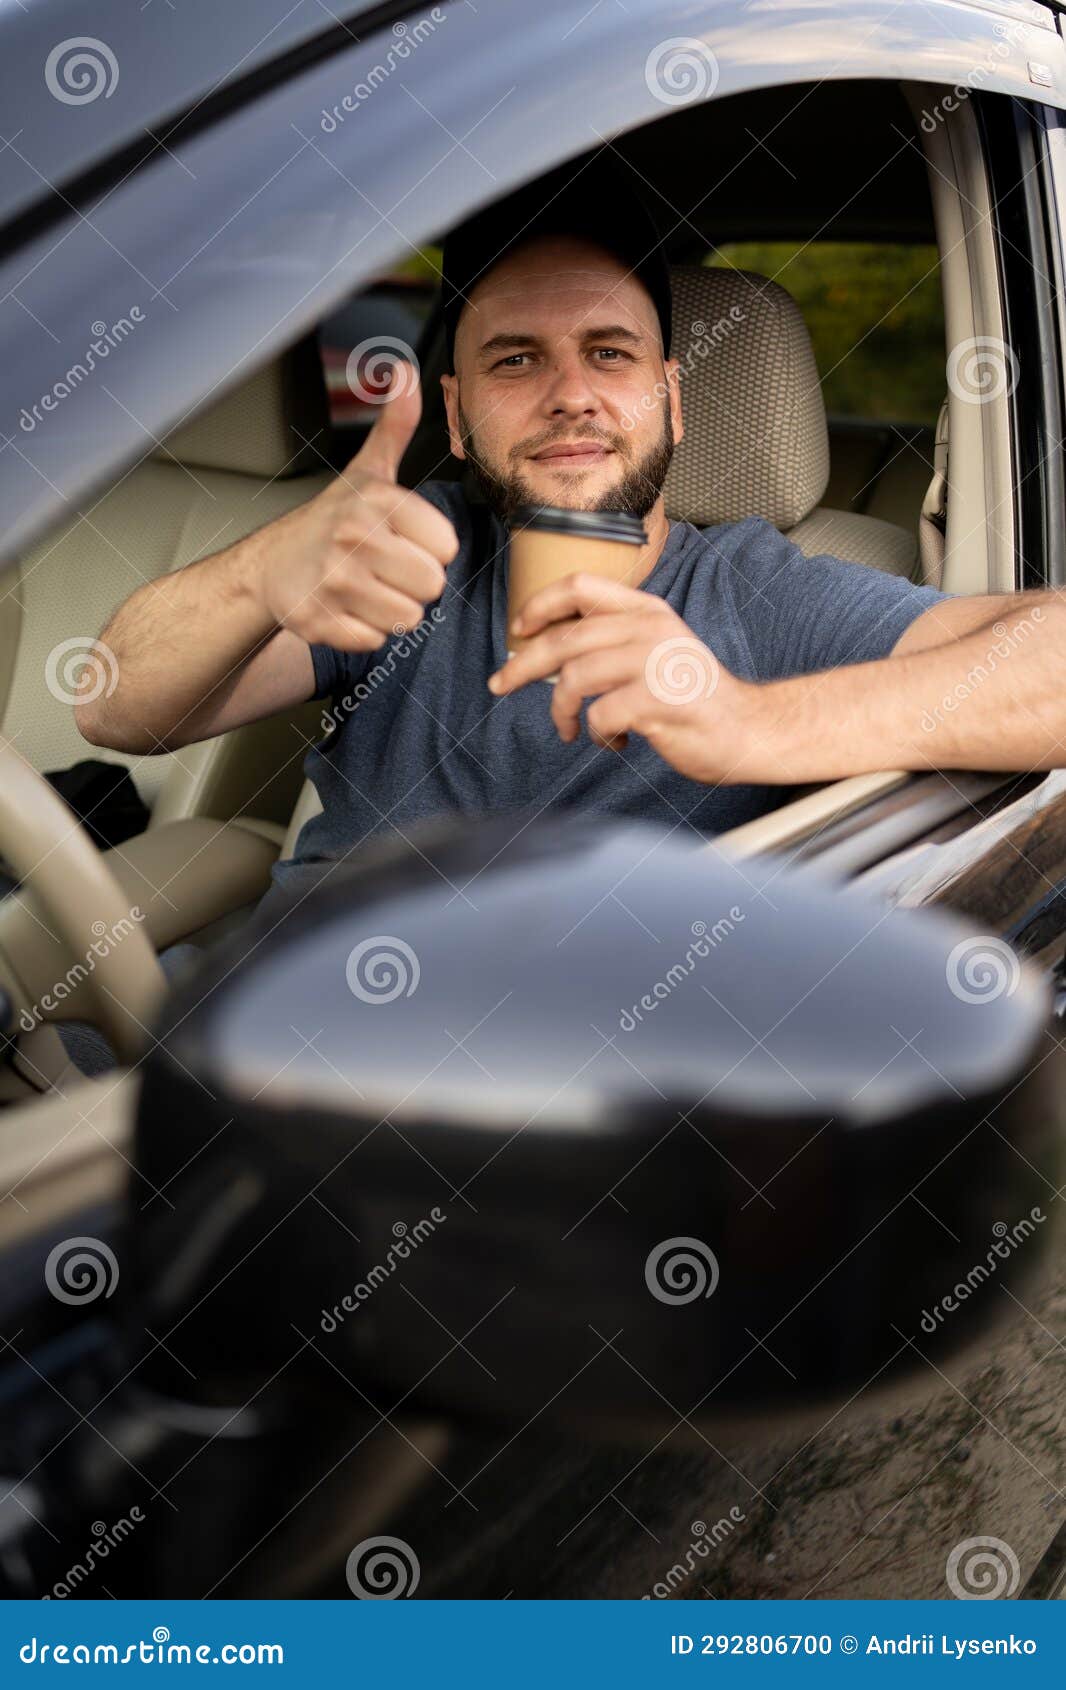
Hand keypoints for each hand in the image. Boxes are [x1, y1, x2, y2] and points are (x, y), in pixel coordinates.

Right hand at [259, 365, 458, 650]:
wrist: (272, 564)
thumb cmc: (332, 519)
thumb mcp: (367, 469)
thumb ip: (395, 424)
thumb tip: (403, 368)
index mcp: (377, 503)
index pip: (447, 548)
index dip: (430, 548)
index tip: (404, 540)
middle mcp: (354, 539)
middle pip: (431, 586)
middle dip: (414, 583)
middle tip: (385, 568)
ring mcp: (334, 583)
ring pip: (406, 617)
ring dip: (392, 609)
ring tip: (367, 587)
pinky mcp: (319, 622)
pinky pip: (374, 641)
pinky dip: (364, 631)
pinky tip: (346, 608)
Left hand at [488, 573, 770, 785]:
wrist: (748, 729)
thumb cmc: (692, 696)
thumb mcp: (654, 650)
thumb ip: (610, 640)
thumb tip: (547, 649)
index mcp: (645, 610)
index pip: (579, 586)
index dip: (539, 604)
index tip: (517, 630)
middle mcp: (649, 628)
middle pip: (564, 637)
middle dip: (522, 664)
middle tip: (499, 684)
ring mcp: (656, 662)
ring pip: (574, 678)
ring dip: (560, 709)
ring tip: (568, 728)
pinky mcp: (659, 701)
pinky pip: (599, 716)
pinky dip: (596, 735)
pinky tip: (614, 742)